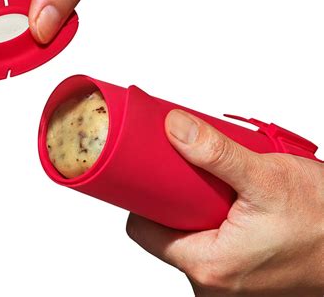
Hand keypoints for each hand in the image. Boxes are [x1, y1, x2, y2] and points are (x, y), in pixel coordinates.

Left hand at [126, 110, 323, 295]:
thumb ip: (215, 153)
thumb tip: (174, 127)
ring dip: (198, 204)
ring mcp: (230, 278)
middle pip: (166, 228)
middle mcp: (215, 281)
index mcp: (209, 266)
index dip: (143, 196)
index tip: (149, 170)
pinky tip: (230, 197)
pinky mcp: (244, 270)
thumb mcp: (266, 178)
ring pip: (190, 231)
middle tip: (189, 168)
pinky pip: (213, 238)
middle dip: (174, 196)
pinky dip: (216, 214)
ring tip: (217, 182)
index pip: (143, 229)